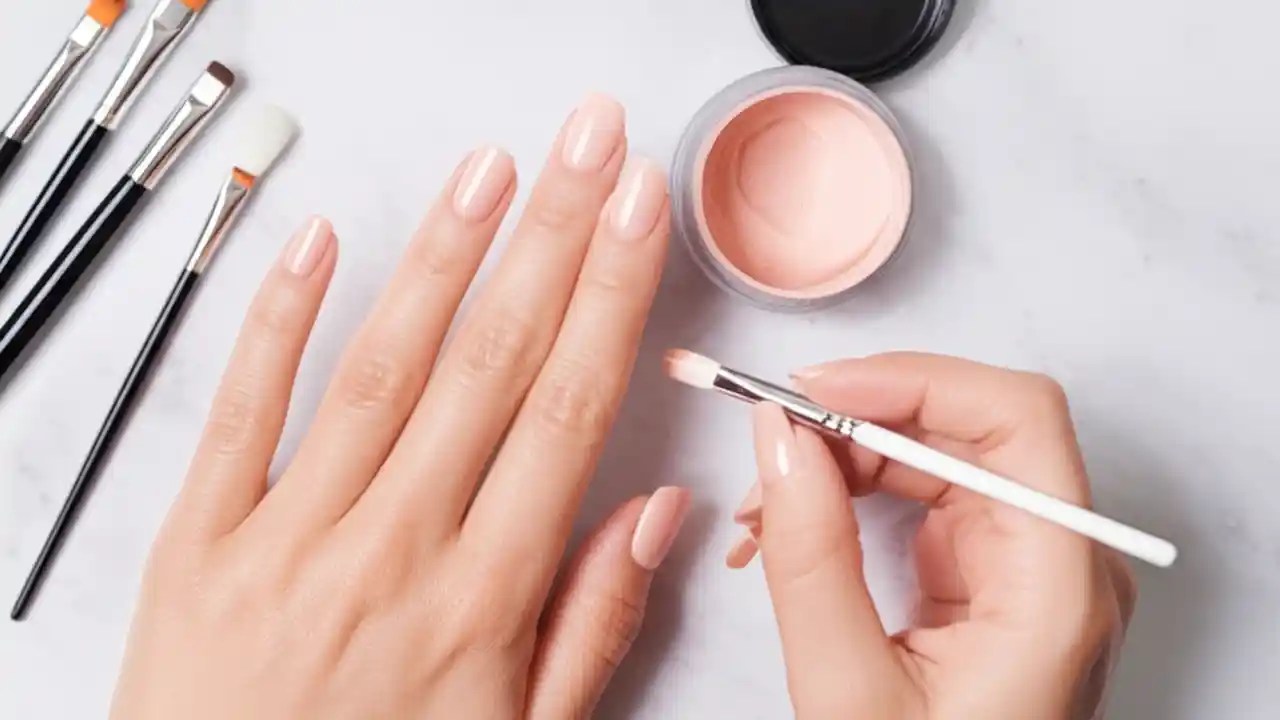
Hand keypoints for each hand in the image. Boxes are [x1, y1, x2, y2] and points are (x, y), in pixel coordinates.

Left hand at [110, 95, 691, 719]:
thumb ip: (591, 624)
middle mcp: (390, 551)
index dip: (610, 300)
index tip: (639, 217)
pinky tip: (323, 243)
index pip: (565, 413)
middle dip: (553, 238)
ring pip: (382, 369)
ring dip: (443, 256)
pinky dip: (279, 318)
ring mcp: (287, 538)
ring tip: (493, 171)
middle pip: (490, 363)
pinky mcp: (198, 541)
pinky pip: (241, 412)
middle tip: (591, 148)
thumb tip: (654, 512)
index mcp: (478, 601)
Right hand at [733, 354, 1135, 718]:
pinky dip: (851, 496)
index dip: (914, 380)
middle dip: (860, 420)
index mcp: (1060, 588)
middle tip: (769, 442)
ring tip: (763, 503)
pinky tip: (790, 526)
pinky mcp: (987, 577)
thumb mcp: (849, 694)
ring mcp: (1027, 566)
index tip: (815, 388)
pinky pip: (923, 498)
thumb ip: (810, 559)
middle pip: (972, 428)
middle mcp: (1061, 561)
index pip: (1017, 419)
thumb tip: (777, 439)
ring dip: (844, 459)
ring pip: (939, 455)